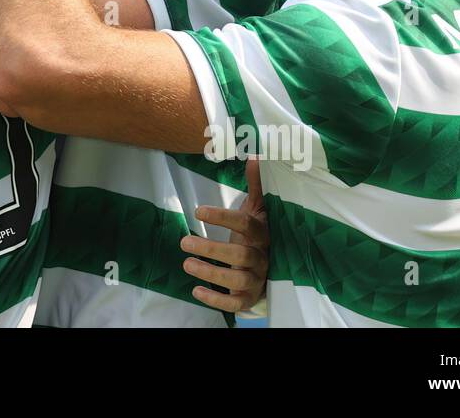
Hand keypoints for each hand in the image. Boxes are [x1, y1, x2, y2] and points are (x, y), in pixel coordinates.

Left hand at [180, 159, 269, 312]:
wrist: (276, 268)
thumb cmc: (259, 234)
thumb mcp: (258, 210)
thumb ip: (256, 186)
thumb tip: (257, 156)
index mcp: (263, 234)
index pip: (245, 224)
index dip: (223, 217)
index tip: (198, 210)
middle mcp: (263, 257)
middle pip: (239, 254)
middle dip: (211, 248)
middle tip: (183, 242)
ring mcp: (257, 279)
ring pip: (237, 278)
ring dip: (211, 272)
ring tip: (186, 263)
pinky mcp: (249, 297)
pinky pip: (235, 303)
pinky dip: (216, 299)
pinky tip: (196, 291)